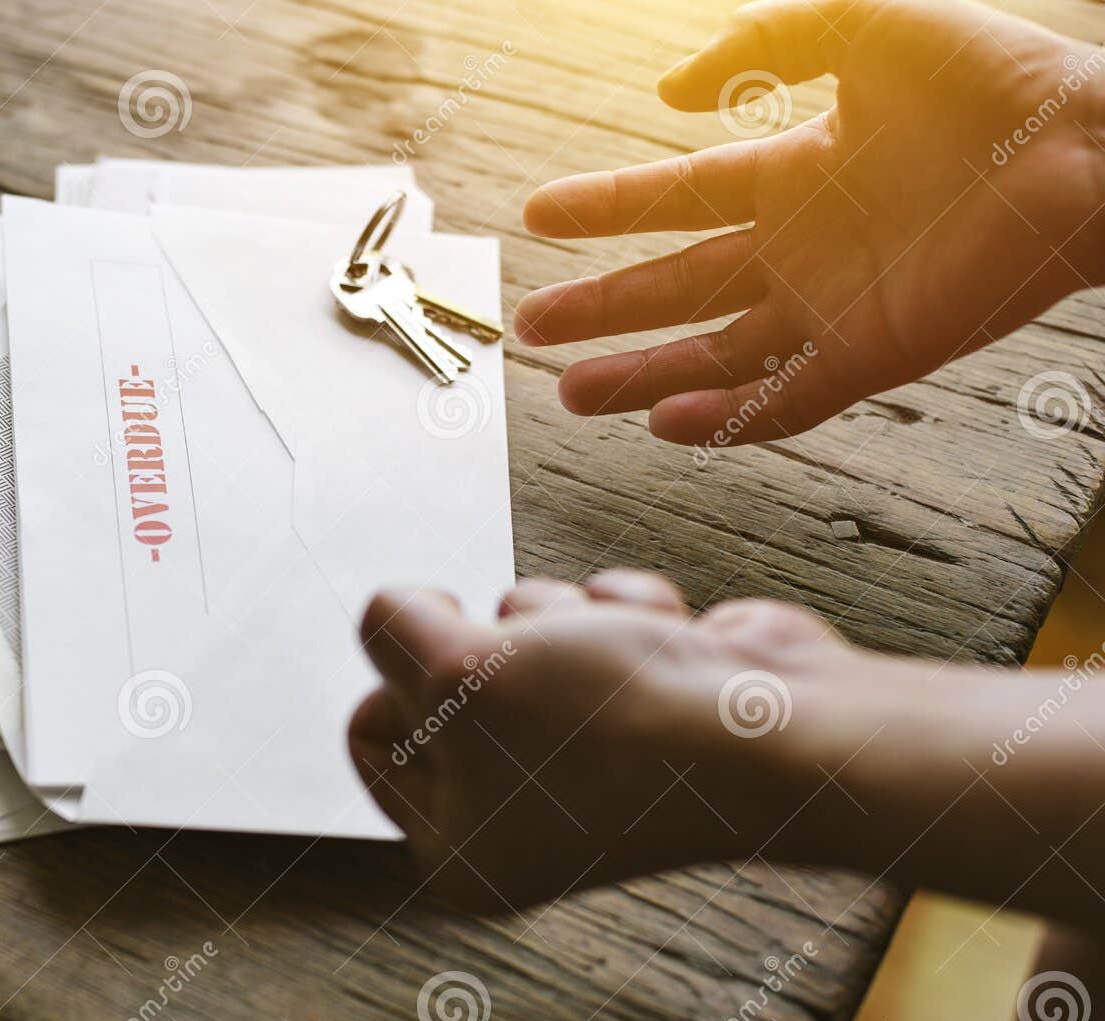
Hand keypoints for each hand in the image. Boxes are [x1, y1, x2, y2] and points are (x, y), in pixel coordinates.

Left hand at [347, 571, 860, 909]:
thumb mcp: (455, 672)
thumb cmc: (613, 723)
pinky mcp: (642, 701)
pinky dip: (625, 611)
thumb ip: (392, 633)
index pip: (368, 732)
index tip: (450, 657)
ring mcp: (583, 756)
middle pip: (446, 671)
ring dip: (562, 615)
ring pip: (518, 629)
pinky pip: (590, 618)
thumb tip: (396, 612)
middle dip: (495, 640)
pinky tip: (667, 635)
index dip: (395, 674)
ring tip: (612, 650)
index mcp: (457, 846)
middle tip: (541, 664)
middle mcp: (516, 813)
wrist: (776, 732)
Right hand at [515, 0, 1104, 445]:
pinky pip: (785, 399)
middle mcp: (799, 248)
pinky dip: (726, 418)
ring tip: (571, 394)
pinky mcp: (874, 357)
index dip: (603, 209)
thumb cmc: (991, 79)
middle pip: (676, 290)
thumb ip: (759, 40)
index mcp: (791, 173)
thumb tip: (663, 97)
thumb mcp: (859, 22)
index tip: (534, 216)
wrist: (1091, 149)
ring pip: (714, 356)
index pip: (674, 202)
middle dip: (601, 311)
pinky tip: (667, 423)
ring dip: (641, 377)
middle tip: (529, 330)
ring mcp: (832, 308)